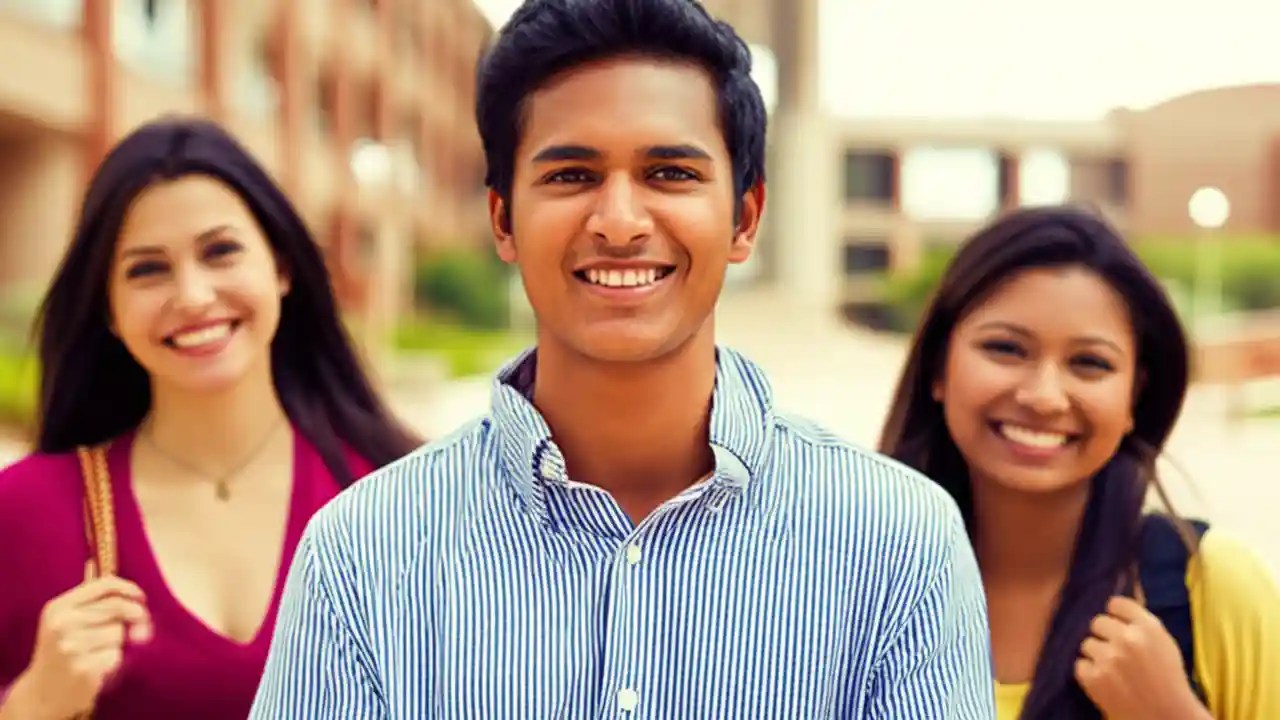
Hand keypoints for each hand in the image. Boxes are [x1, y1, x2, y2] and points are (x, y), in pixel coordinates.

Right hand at [5, 573, 151, 719]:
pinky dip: (116, 661)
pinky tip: (99, 666)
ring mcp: (71, 647)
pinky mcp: (84, 668)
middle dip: (136, 615)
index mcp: (58, 607)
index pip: (104, 585)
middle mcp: (62, 624)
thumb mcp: (64, 618)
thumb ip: (86, 595)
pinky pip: (117, 655)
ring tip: (101, 650)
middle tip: (141, 626)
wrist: (43, 691)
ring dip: (120, 642)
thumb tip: (95, 562)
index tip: (141, 597)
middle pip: (118, 607)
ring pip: (120, 633)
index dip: (129, 588)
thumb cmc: (60, 649)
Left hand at [1074, 596, 1209, 719]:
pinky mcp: (1094, 678)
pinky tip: (1106, 681)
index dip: (1115, 614)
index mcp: (1148, 627)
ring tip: (1113, 669)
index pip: (1115, 603)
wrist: (1167, 717)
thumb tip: (1115, 602)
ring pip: (1087, 643)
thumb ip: (1141, 623)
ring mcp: (1109, 659)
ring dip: (1096, 654)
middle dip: (1105, 635)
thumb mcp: (1164, 643)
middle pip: (1097, 622)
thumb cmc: (1168, 679)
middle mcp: (1127, 639)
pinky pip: (1080, 664)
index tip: (1118, 624)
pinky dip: (1089, 673)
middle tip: (1116, 651)